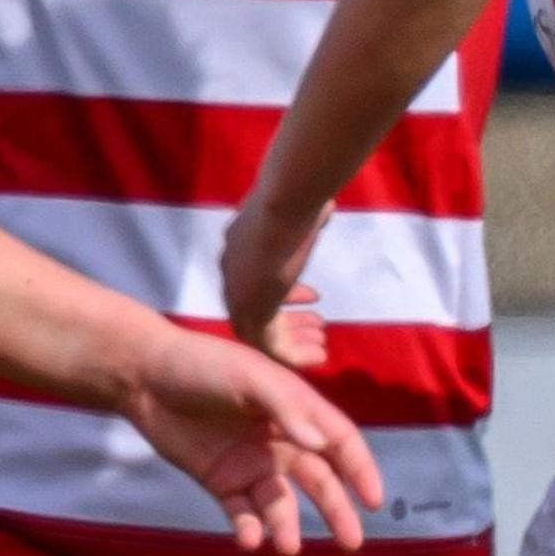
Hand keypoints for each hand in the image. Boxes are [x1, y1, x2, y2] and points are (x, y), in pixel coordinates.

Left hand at [111, 326, 385, 555]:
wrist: (144, 375)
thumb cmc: (202, 364)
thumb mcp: (249, 377)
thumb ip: (286, 409)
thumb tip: (322, 448)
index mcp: (294, 410)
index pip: (339, 442)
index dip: (360, 470)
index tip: (373, 501)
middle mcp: (278, 441)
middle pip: (319, 481)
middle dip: (337, 511)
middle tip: (351, 544)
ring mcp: (249, 463)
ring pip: (280, 504)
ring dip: (286, 526)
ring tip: (287, 547)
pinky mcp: (219, 481)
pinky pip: (242, 513)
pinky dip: (249, 529)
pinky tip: (249, 539)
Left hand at [217, 199, 329, 368]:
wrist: (285, 202)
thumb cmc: (296, 199)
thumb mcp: (299, 208)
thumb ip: (305, 217)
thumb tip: (323, 208)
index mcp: (237, 244)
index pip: (252, 278)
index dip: (283, 291)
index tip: (312, 296)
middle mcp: (231, 270)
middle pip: (253, 306)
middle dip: (286, 318)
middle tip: (316, 324)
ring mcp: (238, 294)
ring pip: (259, 330)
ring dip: (291, 339)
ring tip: (320, 344)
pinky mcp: (252, 313)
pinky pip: (269, 346)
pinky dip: (292, 355)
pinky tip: (318, 356)